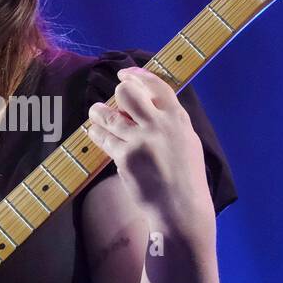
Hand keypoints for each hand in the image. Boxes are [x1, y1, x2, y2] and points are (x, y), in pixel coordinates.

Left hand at [86, 66, 212, 224]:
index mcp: (178, 119)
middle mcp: (159, 126)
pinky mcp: (125, 157)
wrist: (181, 208)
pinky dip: (97, 134)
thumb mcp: (187, 142)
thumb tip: (149, 105)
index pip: (156, 86)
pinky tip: (94, 132)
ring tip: (95, 111)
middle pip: (128, 94)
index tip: (125, 74)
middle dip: (118, 92)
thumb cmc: (185, 177)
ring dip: (99, 111)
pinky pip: (104, 138)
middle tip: (113, 97)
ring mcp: (140, 141)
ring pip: (110, 115)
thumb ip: (170, 122)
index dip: (137, 76)